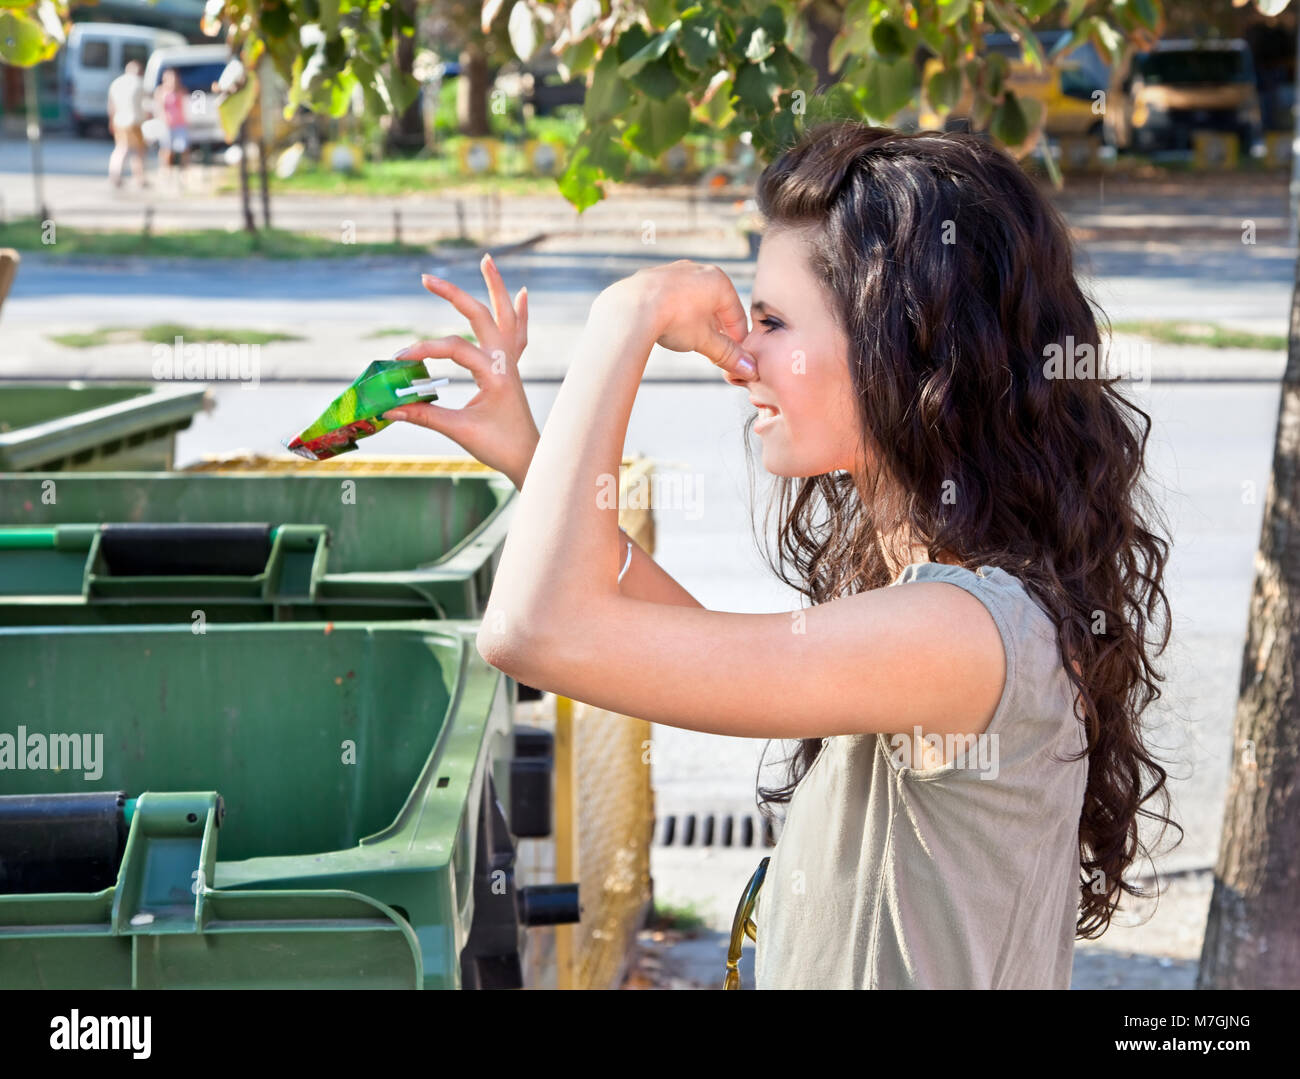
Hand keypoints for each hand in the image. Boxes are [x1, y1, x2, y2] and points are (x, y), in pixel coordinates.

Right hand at [384, 254, 539, 488]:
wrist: (529, 457)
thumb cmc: (498, 446)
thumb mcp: (459, 432)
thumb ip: (424, 416)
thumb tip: (389, 406)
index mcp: (496, 374)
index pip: (455, 349)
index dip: (425, 349)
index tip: (399, 358)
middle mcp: (506, 362)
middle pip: (482, 316)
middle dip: (453, 295)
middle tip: (426, 278)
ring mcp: (511, 363)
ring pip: (506, 317)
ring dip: (497, 288)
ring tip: (489, 259)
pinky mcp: (511, 368)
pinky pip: (518, 333)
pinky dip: (519, 313)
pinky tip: (522, 294)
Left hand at [600, 259, 754, 379]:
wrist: (631, 308)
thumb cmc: (674, 320)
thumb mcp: (705, 341)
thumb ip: (728, 354)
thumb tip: (749, 370)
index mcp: (719, 281)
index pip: (736, 314)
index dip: (738, 339)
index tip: (735, 357)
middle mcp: (698, 269)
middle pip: (716, 305)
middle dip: (716, 329)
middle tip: (713, 351)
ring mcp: (674, 270)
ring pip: (693, 299)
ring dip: (696, 320)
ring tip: (690, 340)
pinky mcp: (653, 276)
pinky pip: (671, 296)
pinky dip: (675, 311)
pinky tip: (668, 326)